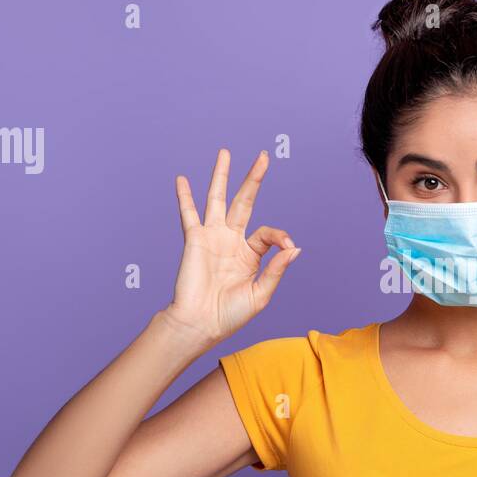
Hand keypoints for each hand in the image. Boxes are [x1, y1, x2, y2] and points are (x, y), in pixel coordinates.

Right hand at [160, 149, 299, 351]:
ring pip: (217, 199)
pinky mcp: (195, 240)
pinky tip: (182, 179)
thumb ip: (276, 269)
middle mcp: (231, 241)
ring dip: (221, 176)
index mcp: (250, 254)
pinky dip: (185, 197)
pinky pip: (189, 214)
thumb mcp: (260, 294)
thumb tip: (295, 248)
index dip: (281, 237)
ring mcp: (212, 238)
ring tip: (225, 153)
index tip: (288, 246)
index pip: (268, 232)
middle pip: (244, 201)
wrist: (200, 324)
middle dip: (253, 179)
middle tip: (264, 156)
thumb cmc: (229, 315)